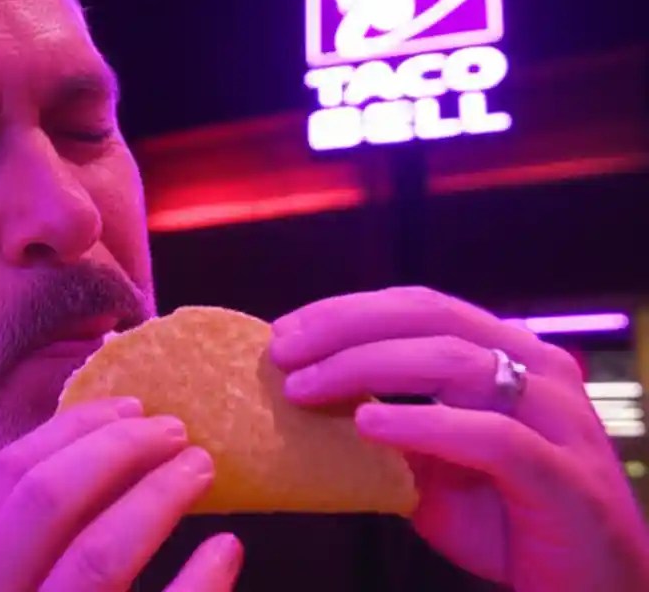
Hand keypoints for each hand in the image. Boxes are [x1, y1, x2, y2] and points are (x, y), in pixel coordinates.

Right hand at [0, 397, 243, 590]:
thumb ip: (13, 536)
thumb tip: (98, 439)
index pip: (7, 476)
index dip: (76, 430)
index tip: (133, 406)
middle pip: (47, 501)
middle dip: (120, 451)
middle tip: (179, 432)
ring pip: (97, 557)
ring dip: (158, 498)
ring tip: (202, 470)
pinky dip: (199, 584)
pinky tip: (226, 551)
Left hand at [271, 286, 648, 590]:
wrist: (588, 589)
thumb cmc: (507, 519)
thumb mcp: (433, 463)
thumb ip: (390, 422)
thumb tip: (307, 394)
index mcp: (506, 352)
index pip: (418, 306)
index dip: (346, 310)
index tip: (284, 331)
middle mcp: (536, 368)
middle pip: (428, 318)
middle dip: (344, 328)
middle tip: (282, 353)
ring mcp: (557, 417)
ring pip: (454, 362)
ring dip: (366, 367)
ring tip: (306, 388)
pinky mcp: (563, 473)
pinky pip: (488, 436)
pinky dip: (422, 424)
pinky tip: (368, 425)